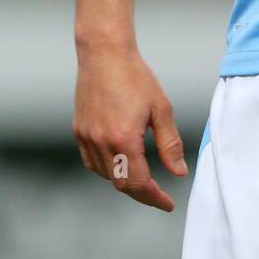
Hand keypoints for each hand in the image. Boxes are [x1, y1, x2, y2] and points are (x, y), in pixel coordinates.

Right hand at [72, 44, 186, 211]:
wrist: (105, 54)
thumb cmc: (136, 77)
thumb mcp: (161, 109)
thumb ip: (170, 144)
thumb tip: (178, 172)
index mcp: (124, 138)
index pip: (139, 183)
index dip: (154, 198)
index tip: (168, 203)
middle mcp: (101, 142)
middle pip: (121, 184)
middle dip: (142, 194)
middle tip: (159, 195)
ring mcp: (86, 138)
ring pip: (106, 175)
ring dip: (125, 182)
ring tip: (144, 178)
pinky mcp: (79, 131)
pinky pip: (92, 162)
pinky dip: (108, 170)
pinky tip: (121, 163)